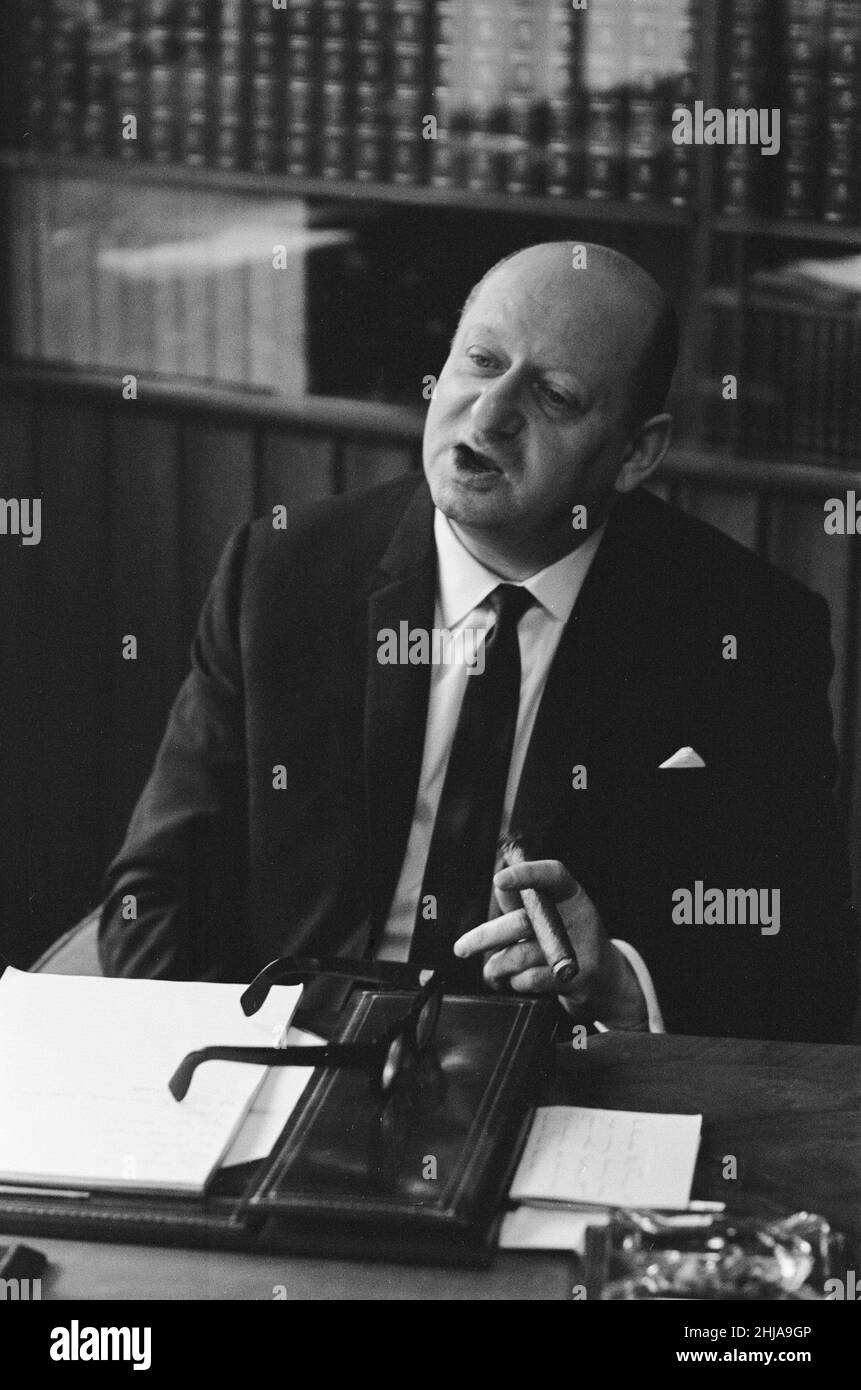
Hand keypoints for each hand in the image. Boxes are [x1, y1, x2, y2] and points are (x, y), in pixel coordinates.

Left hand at [453, 858, 646, 1026]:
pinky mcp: (577, 978)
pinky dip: (516, 981)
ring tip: (492, 971)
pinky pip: (531, 979)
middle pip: (522, 922)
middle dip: (486, 936)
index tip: (498, 879)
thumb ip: (523, 901)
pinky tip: (516, 980)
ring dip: (498, 965)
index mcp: (570, 893)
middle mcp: (579, 916)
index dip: (525, 873)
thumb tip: (499, 884)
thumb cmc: (569, 937)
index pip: (552, 873)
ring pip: (520, 955)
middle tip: (460, 948)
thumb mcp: (551, 913)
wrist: (604, 978)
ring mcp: (580, 948)